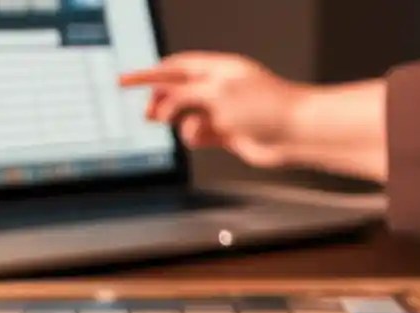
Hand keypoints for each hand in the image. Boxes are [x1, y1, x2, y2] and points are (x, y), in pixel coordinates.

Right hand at [119, 52, 304, 168]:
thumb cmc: (265, 107)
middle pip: (177, 91)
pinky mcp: (227, 133)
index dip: (148, 74)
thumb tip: (162, 103)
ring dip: (176, 119)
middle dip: (159, 101)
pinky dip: (194, 135)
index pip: (175, 68)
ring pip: (186, 115)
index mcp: (217, 69)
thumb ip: (185, 96)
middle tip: (146, 112)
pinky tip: (199, 136)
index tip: (124, 81)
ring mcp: (223, 111)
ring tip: (167, 125)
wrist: (295, 133)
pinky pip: (199, 133)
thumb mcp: (217, 94)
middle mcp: (219, 88)